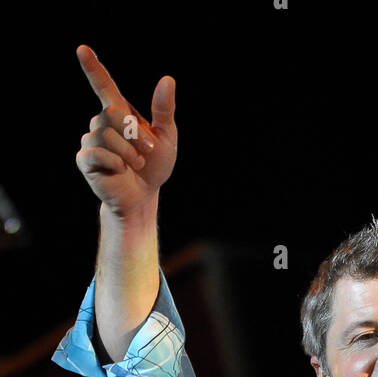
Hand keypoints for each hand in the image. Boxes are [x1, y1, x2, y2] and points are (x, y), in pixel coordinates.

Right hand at [74, 44, 176, 216]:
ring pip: (107, 135)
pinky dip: (115, 163)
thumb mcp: (166, 137)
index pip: (104, 85)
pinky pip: (97, 152)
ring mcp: (91, 140)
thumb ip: (164, 110)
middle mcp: (101, 122)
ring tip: (135, 165)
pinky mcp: (85, 159)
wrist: (143, 196)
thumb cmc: (154, 166)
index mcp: (119, 113)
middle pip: (112, 112)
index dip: (93, 68)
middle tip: (147, 152)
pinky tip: (120, 171)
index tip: (82, 49)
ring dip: (129, 153)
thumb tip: (167, 79)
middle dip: (135, 134)